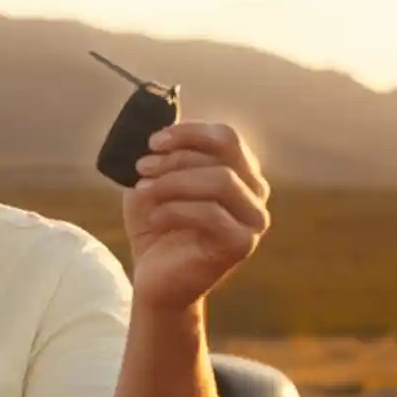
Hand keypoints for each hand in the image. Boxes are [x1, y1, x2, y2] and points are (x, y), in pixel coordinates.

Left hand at [123, 122, 271, 313]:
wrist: (154, 277)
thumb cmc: (156, 225)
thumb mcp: (153, 181)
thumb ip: (162, 153)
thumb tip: (159, 119)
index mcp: (238, 171)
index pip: (226, 137)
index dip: (188, 133)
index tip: (153, 142)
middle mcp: (254, 193)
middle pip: (223, 157)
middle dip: (175, 159)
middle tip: (142, 168)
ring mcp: (253, 220)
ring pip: (221, 181)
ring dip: (174, 182)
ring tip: (144, 192)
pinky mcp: (241, 245)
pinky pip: (211, 214)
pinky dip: (174, 210)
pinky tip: (153, 219)